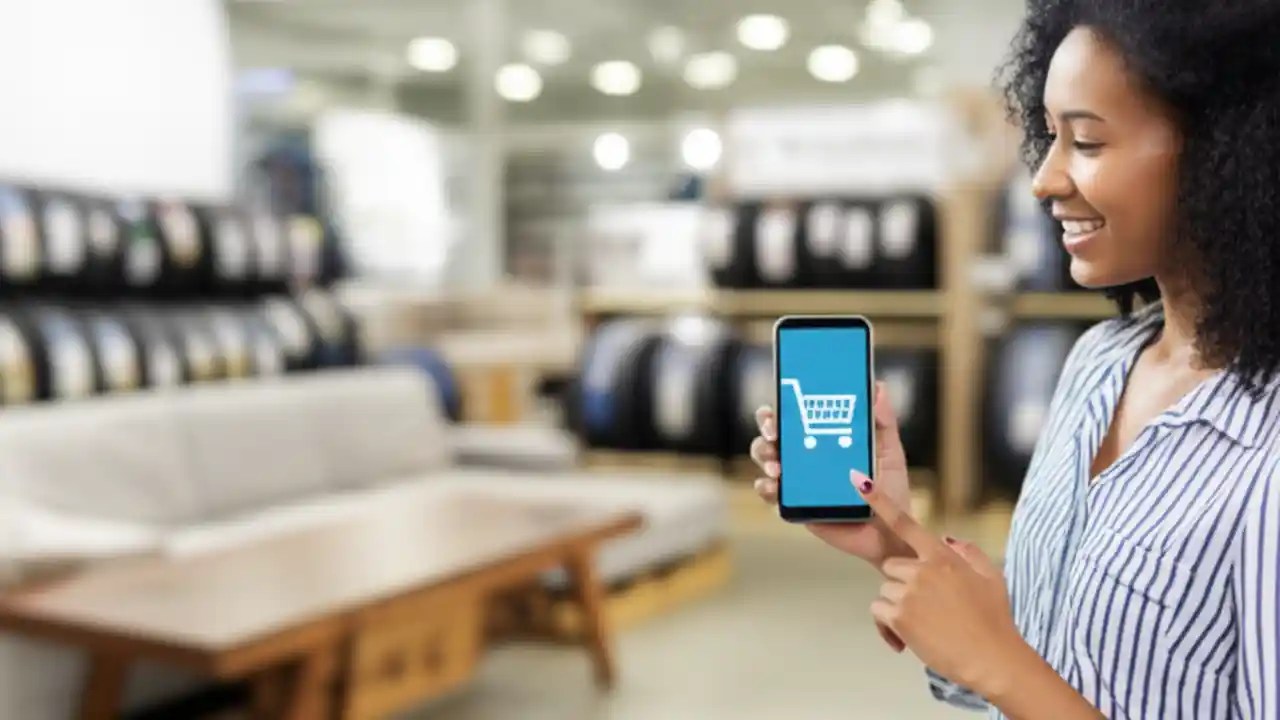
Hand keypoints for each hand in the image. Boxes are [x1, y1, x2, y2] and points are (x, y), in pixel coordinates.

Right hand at [750, 382, 915, 570]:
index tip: (782, 404)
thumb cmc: (890, 491)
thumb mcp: (890, 453)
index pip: (796, 414)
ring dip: (763, 455)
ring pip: (765, 458)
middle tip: (775, 434)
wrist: (889, 534)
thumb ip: (884, 422)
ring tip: (777, 465)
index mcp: (825, 438)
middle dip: (766, 428)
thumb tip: (879, 388)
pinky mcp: (794, 505)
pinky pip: (768, 493)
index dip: (782, 405)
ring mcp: (796, 480)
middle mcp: (805, 456)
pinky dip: (764, 487)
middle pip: (773, 433)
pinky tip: (774, 485)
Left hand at [856, 475, 1025, 697]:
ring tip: (925, 625)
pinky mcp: (899, 616)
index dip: (879, 501)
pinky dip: (888, 625)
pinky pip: (879, 612)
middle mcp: (922, 570)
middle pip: (892, 565)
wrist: (992, 659)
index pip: (906, 523)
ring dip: (897, 606)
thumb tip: (948, 539)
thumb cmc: (995, 621)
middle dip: (904, 582)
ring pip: (885, 590)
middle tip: (928, 606)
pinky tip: (909, 638)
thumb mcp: (991, 578)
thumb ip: (968, 553)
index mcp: (943, 557)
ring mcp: (908, 592)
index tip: (860, 481)